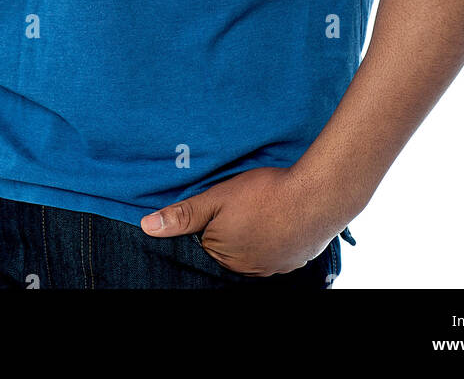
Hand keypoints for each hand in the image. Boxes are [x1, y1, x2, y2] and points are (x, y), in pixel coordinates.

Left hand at [139, 165, 343, 277]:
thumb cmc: (265, 194)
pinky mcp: (294, 261)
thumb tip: (147, 227)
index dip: (211, 221)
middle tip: (245, 203)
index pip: (206, 241)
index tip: (223, 205)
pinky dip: (275, 237)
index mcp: (223, 255)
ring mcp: (272, 268)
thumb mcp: (217, 197)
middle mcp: (246, 269)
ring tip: (262, 209)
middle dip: (232, 229)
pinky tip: (280, 218)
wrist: (317, 196)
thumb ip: (183, 214)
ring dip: (254, 234)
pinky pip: (276, 252)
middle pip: (229, 248)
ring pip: (253, 251)